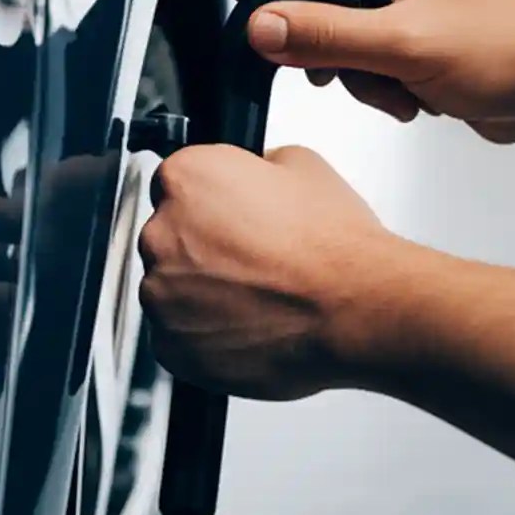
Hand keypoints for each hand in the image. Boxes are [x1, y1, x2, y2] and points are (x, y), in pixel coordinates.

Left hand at [137, 145, 397, 399]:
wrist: (353, 311)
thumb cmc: (333, 248)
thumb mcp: (304, 167)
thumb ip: (260, 167)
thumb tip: (258, 174)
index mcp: (187, 179)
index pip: (176, 183)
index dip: (210, 201)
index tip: (229, 216)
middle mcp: (162, 235)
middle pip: (168, 238)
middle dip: (202, 248)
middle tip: (251, 258)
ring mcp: (162, 296)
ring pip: (171, 291)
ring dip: (201, 294)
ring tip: (256, 297)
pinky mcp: (172, 347)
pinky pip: (177, 337)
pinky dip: (204, 335)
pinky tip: (248, 325)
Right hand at [235, 0, 514, 153]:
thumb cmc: (514, 54)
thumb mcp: (404, 46)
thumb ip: (324, 35)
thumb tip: (262, 28)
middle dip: (325, 33)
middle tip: (315, 63)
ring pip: (342, 19)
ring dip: (355, 64)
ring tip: (390, 87)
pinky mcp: (418, 20)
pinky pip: (365, 43)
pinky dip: (376, 76)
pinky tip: (408, 95)